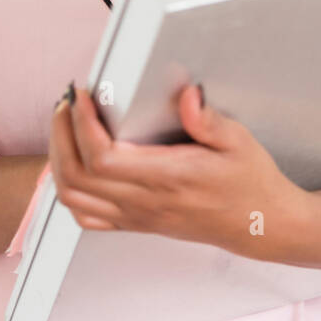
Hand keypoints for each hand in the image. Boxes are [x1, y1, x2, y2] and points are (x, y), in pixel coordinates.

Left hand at [48, 82, 310, 260]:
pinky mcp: (137, 224)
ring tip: (66, 128)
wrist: (261, 225)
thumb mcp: (239, 142)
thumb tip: (186, 94)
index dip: (82, 125)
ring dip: (59, 160)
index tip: (82, 96)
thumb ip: (208, 120)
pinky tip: (74, 166)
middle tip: (68, 104)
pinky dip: (69, 192)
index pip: (103, 158)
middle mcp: (146, 201)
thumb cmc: (250, 184)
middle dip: (61, 134)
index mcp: (168, 178)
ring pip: (74, 198)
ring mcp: (138, 216)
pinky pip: (86, 217)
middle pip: (77, 176)